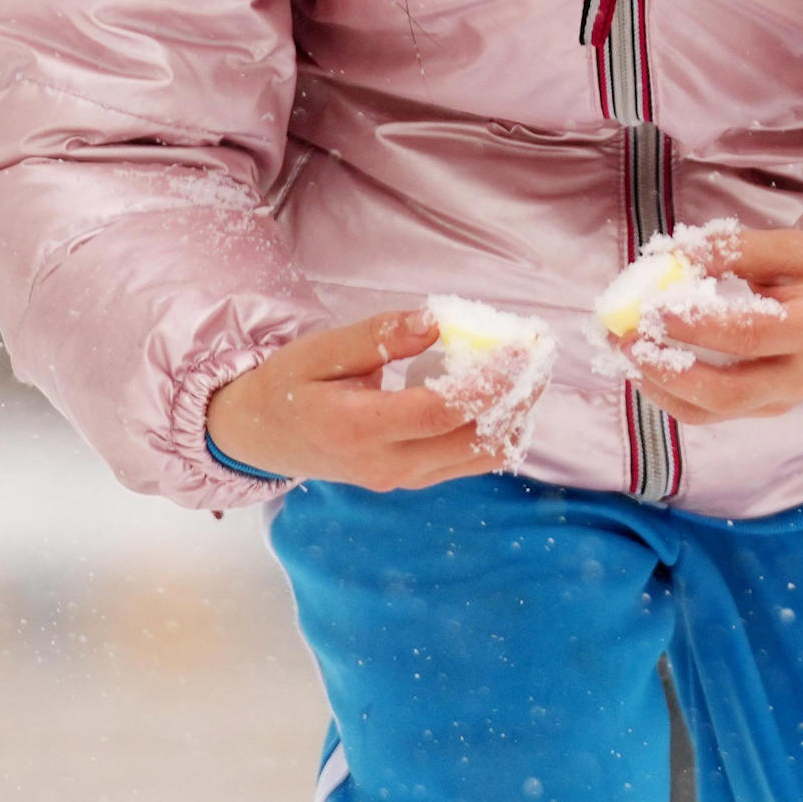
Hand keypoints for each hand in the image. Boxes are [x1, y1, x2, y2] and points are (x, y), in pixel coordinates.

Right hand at [206, 312, 505, 489]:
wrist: (260, 437)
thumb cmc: (285, 386)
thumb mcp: (319, 351)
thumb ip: (378, 338)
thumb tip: (435, 321)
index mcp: (359, 429)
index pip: (443, 410)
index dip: (490, 380)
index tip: (522, 346)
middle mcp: (388, 465)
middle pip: (475, 439)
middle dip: (518, 396)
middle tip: (543, 353)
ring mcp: (402, 479)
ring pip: (481, 457)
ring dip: (515, 416)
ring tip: (532, 372)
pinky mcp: (412, 480)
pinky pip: (469, 463)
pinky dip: (497, 433)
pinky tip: (507, 398)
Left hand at [633, 230, 802, 424]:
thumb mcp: (794, 248)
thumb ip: (737, 249)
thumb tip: (672, 255)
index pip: (750, 335)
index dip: (697, 326)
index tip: (653, 307)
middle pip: (729, 392)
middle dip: (668, 371)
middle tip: (626, 340)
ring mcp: (786, 401)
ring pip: (715, 413)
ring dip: (661, 389)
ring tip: (624, 354)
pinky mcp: (769, 410)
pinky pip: (714, 414)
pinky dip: (672, 396)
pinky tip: (646, 368)